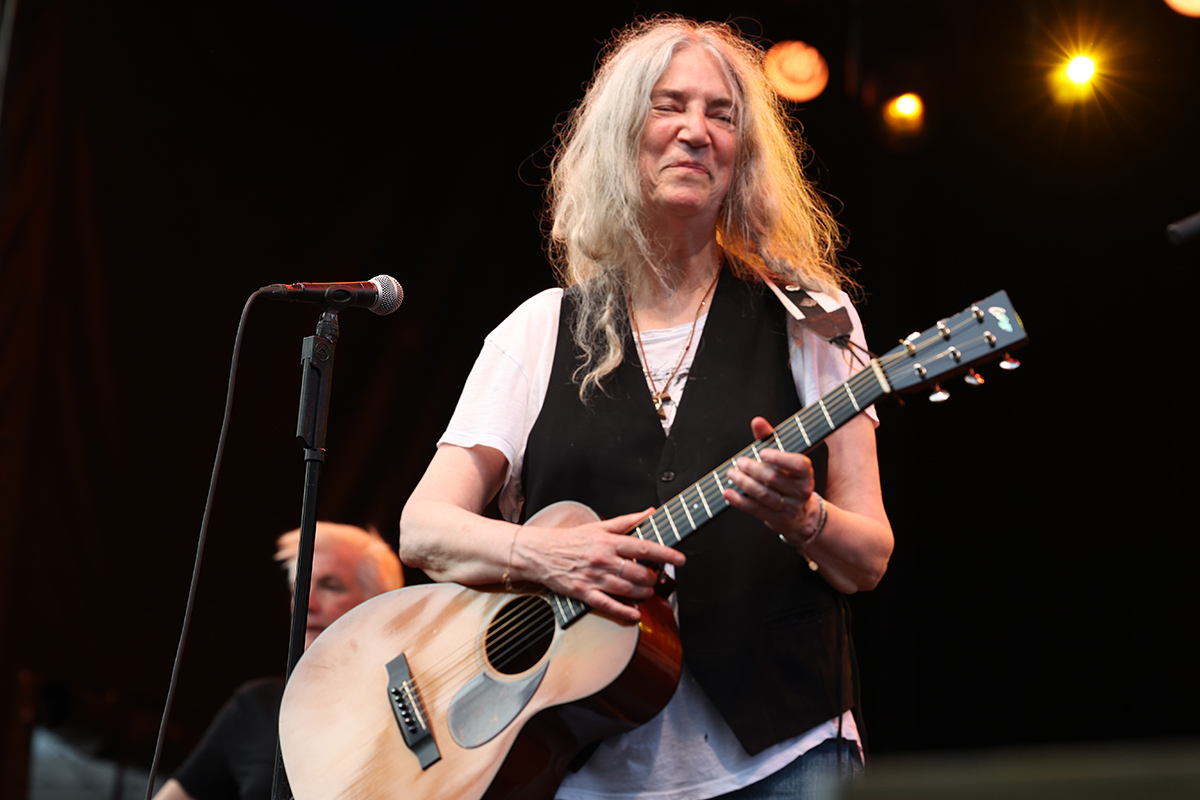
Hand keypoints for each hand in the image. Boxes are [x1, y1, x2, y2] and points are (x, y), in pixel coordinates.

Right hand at [518, 507, 685, 622]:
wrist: (540, 552)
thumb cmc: (571, 540)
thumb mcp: (599, 526)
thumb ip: (628, 521)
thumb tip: (651, 512)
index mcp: (609, 541)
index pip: (643, 547)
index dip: (665, 554)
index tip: (680, 559)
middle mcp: (604, 559)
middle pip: (639, 572)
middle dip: (653, 578)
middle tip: (657, 578)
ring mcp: (594, 577)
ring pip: (627, 588)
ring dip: (643, 592)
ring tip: (648, 591)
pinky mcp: (584, 593)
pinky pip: (608, 605)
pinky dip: (624, 611)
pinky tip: (635, 614)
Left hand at [723, 416, 822, 541]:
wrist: (801, 514)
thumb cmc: (788, 478)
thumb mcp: (783, 458)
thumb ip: (770, 438)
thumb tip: (757, 422)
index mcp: (805, 473)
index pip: (798, 465)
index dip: (779, 458)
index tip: (762, 453)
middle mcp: (801, 490)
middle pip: (774, 478)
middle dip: (753, 469)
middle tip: (739, 462)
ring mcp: (789, 507)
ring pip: (764, 494)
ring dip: (744, 483)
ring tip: (732, 474)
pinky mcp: (777, 520)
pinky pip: (756, 510)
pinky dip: (739, 501)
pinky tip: (728, 493)